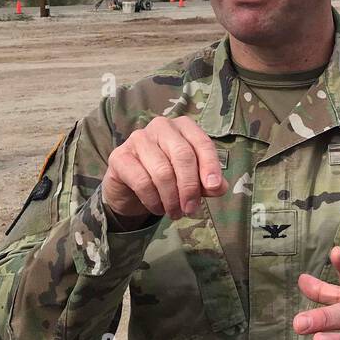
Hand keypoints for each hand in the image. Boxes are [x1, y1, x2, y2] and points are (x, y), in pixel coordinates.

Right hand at [101, 115, 228, 222]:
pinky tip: (157, 208)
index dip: (210, 166)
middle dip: (189, 187)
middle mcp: (161, 126)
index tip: (213, 188)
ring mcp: (138, 139)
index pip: (202, 143)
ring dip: (171, 198)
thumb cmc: (167, 176)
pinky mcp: (120, 156)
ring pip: (163, 171)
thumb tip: (219, 187)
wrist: (129, 187)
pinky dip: (153, 200)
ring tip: (175, 213)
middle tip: (190, 209)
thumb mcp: (191, 179)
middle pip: (182, 156)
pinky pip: (142, 181)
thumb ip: (207, 182)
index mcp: (183, 127)